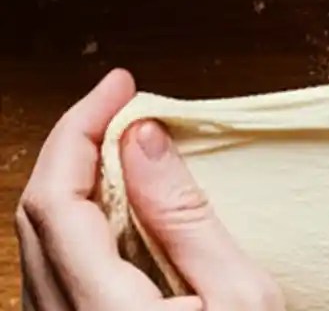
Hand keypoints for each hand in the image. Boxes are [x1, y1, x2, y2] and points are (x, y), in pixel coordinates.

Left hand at [16, 69, 283, 310]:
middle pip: (36, 214)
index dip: (81, 127)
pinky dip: (78, 223)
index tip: (119, 87)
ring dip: (73, 183)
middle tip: (121, 106)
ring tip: (123, 149)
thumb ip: (187, 220)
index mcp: (103, 307)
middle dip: (75, 145)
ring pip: (40, 242)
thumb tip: (145, 141)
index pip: (56, 196)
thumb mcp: (244, 296)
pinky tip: (119, 208)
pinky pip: (54, 270)